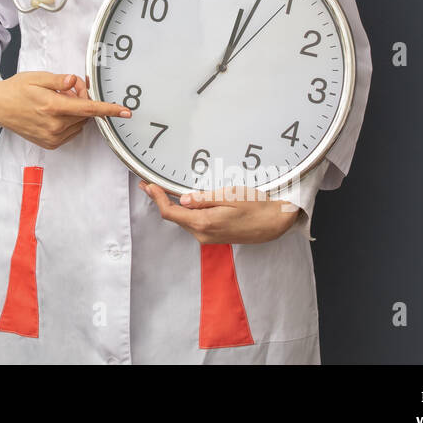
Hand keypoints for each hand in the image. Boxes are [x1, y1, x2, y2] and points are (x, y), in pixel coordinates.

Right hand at [0, 72, 131, 150]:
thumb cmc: (16, 90)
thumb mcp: (37, 78)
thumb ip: (59, 81)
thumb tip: (75, 82)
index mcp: (52, 107)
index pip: (88, 109)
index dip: (108, 110)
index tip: (124, 111)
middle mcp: (54, 125)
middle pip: (85, 114)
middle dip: (83, 100)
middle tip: (68, 89)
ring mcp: (52, 137)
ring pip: (79, 123)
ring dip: (76, 112)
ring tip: (57, 101)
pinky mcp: (50, 144)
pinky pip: (71, 131)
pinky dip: (69, 121)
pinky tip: (54, 113)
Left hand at [138, 181, 300, 243]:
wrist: (275, 223)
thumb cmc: (256, 206)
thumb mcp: (229, 195)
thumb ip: (203, 199)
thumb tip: (182, 200)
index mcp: (204, 223)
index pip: (170, 213)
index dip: (156, 199)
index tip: (148, 186)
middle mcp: (203, 234)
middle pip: (174, 218)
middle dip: (160, 201)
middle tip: (148, 185)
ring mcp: (208, 237)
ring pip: (183, 221)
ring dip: (171, 207)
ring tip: (160, 191)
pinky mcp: (214, 236)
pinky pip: (193, 224)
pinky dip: (183, 212)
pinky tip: (181, 202)